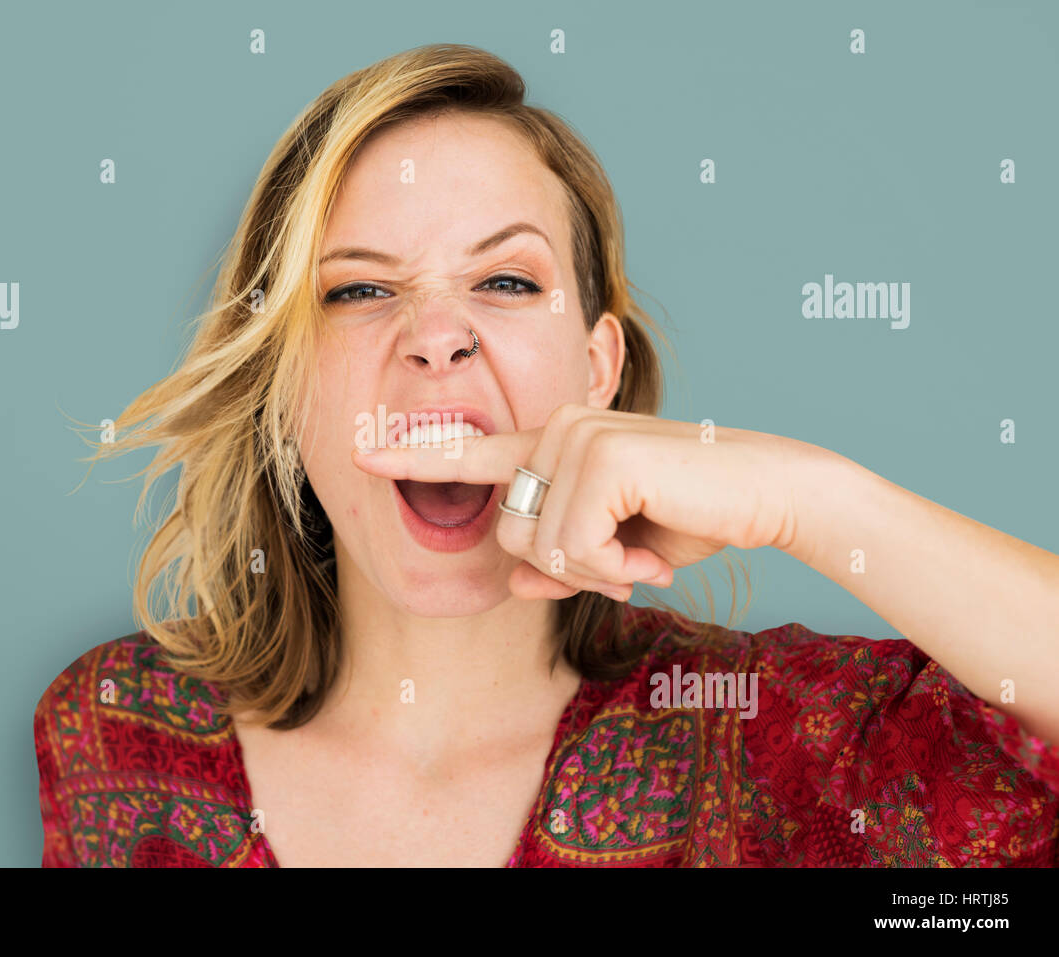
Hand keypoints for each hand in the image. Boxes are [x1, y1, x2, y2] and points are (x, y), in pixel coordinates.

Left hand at [350, 403, 807, 601]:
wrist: (767, 495)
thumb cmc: (694, 514)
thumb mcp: (617, 549)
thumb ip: (562, 560)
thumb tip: (517, 585)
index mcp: (554, 440)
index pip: (472, 452)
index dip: (412, 455)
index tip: (359, 451)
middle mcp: (557, 428)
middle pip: (509, 535)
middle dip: (568, 571)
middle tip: (628, 565)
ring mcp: (575, 436)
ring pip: (536, 547)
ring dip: (595, 573)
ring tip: (644, 554)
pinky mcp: (599, 457)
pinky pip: (571, 547)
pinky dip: (613, 569)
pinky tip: (651, 553)